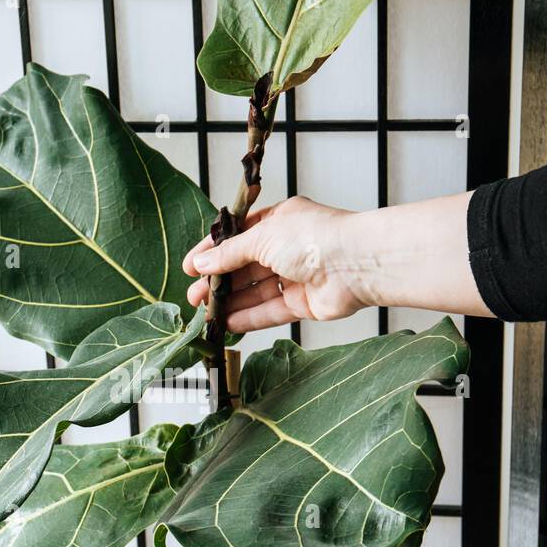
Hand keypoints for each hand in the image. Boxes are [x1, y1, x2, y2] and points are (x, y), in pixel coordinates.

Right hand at [183, 191, 489, 328]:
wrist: (356, 264)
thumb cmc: (314, 238)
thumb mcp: (262, 238)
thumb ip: (230, 254)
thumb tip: (202, 263)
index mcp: (278, 221)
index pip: (238, 237)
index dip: (212, 252)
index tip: (190, 268)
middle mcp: (287, 247)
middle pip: (245, 267)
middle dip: (218, 281)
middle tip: (194, 297)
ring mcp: (297, 276)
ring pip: (256, 291)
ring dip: (231, 302)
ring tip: (205, 315)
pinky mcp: (304, 302)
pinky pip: (272, 311)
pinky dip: (250, 317)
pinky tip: (229, 324)